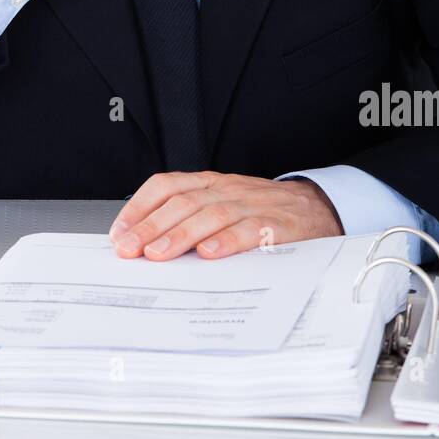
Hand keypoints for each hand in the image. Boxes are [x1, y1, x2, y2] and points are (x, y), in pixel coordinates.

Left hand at [109, 171, 343, 260]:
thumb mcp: (223, 206)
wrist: (318, 208)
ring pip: (211, 214)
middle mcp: (227, 190)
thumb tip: (144, 245)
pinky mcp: (277, 224)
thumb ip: (189, 219)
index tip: (119, 233)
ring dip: (181, 235)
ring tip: (159, 255)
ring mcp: (252, 205)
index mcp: (210, 183)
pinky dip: (228, 241)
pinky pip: (250, 230)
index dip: (140, 207)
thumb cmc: (262, 211)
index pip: (166, 185)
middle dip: (151, 226)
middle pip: (183, 202)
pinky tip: (210, 254)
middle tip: (129, 249)